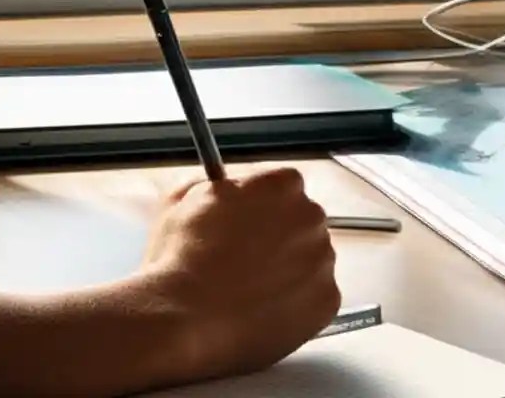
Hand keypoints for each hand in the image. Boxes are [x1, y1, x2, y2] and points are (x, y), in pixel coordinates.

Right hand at [139, 167, 340, 384]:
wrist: (183, 320)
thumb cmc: (178, 260)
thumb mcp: (183, 200)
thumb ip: (218, 184)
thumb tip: (228, 188)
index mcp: (282, 185)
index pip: (282, 187)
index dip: (259, 208)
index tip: (244, 225)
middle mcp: (312, 217)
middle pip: (301, 224)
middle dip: (277, 240)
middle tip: (245, 263)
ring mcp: (323, 260)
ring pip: (310, 263)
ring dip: (288, 274)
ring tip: (246, 295)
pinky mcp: (327, 300)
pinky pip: (314, 300)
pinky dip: (294, 308)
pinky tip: (260, 314)